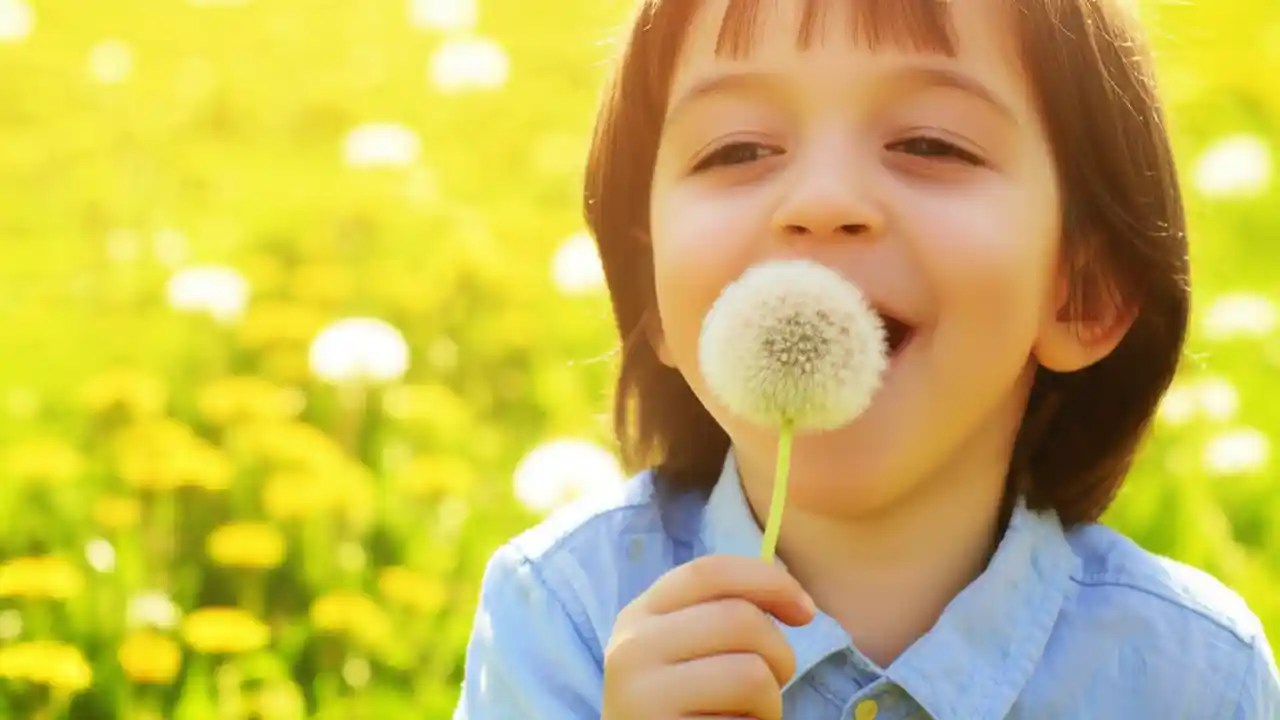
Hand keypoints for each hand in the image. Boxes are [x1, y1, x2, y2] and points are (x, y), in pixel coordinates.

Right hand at [601, 554, 816, 719]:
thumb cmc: (679, 704)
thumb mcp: (681, 647)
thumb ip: (719, 614)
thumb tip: (796, 602)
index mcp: (639, 615)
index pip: (709, 572)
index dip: (769, 581)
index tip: (805, 612)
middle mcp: (632, 649)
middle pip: (739, 620)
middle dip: (779, 653)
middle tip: (773, 684)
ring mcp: (643, 697)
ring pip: (751, 675)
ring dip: (770, 702)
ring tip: (748, 715)